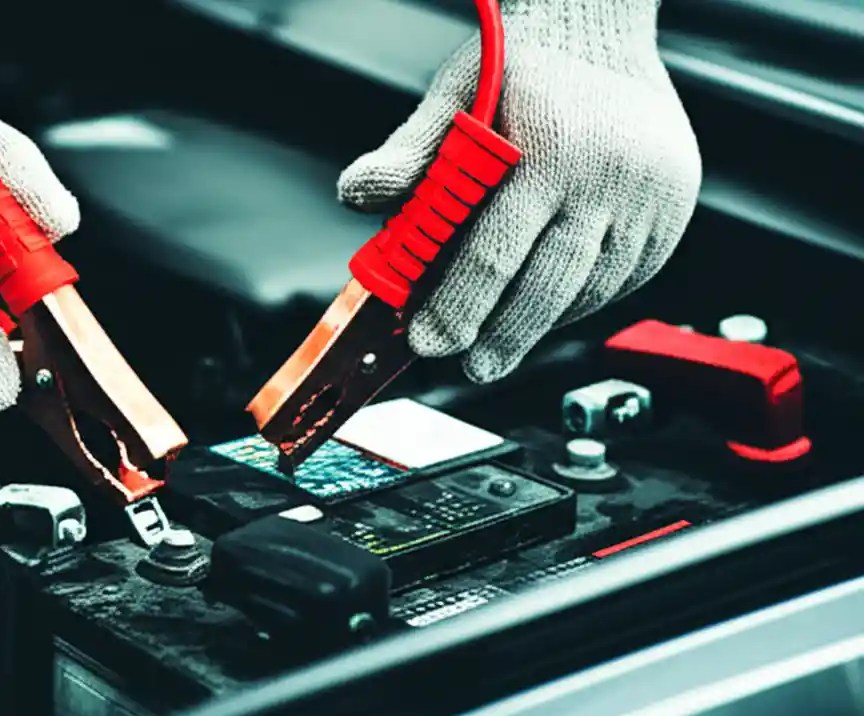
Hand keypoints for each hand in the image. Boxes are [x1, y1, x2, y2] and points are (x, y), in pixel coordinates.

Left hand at [338, 0, 701, 381]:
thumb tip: (356, 195)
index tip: (429, 340)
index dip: (458, 308)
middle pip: (548, 287)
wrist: (606, 27)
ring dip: (539, 324)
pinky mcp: (673, 214)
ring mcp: (652, 200)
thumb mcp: (458, 92)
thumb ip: (409, 151)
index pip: (495, 254)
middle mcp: (611, 178)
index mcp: (553, 149)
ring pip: (589, 291)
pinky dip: (580, 301)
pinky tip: (545, 305)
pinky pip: (622, 279)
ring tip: (499, 342)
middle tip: (469, 366)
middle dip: (501, 339)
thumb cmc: (526, 61)